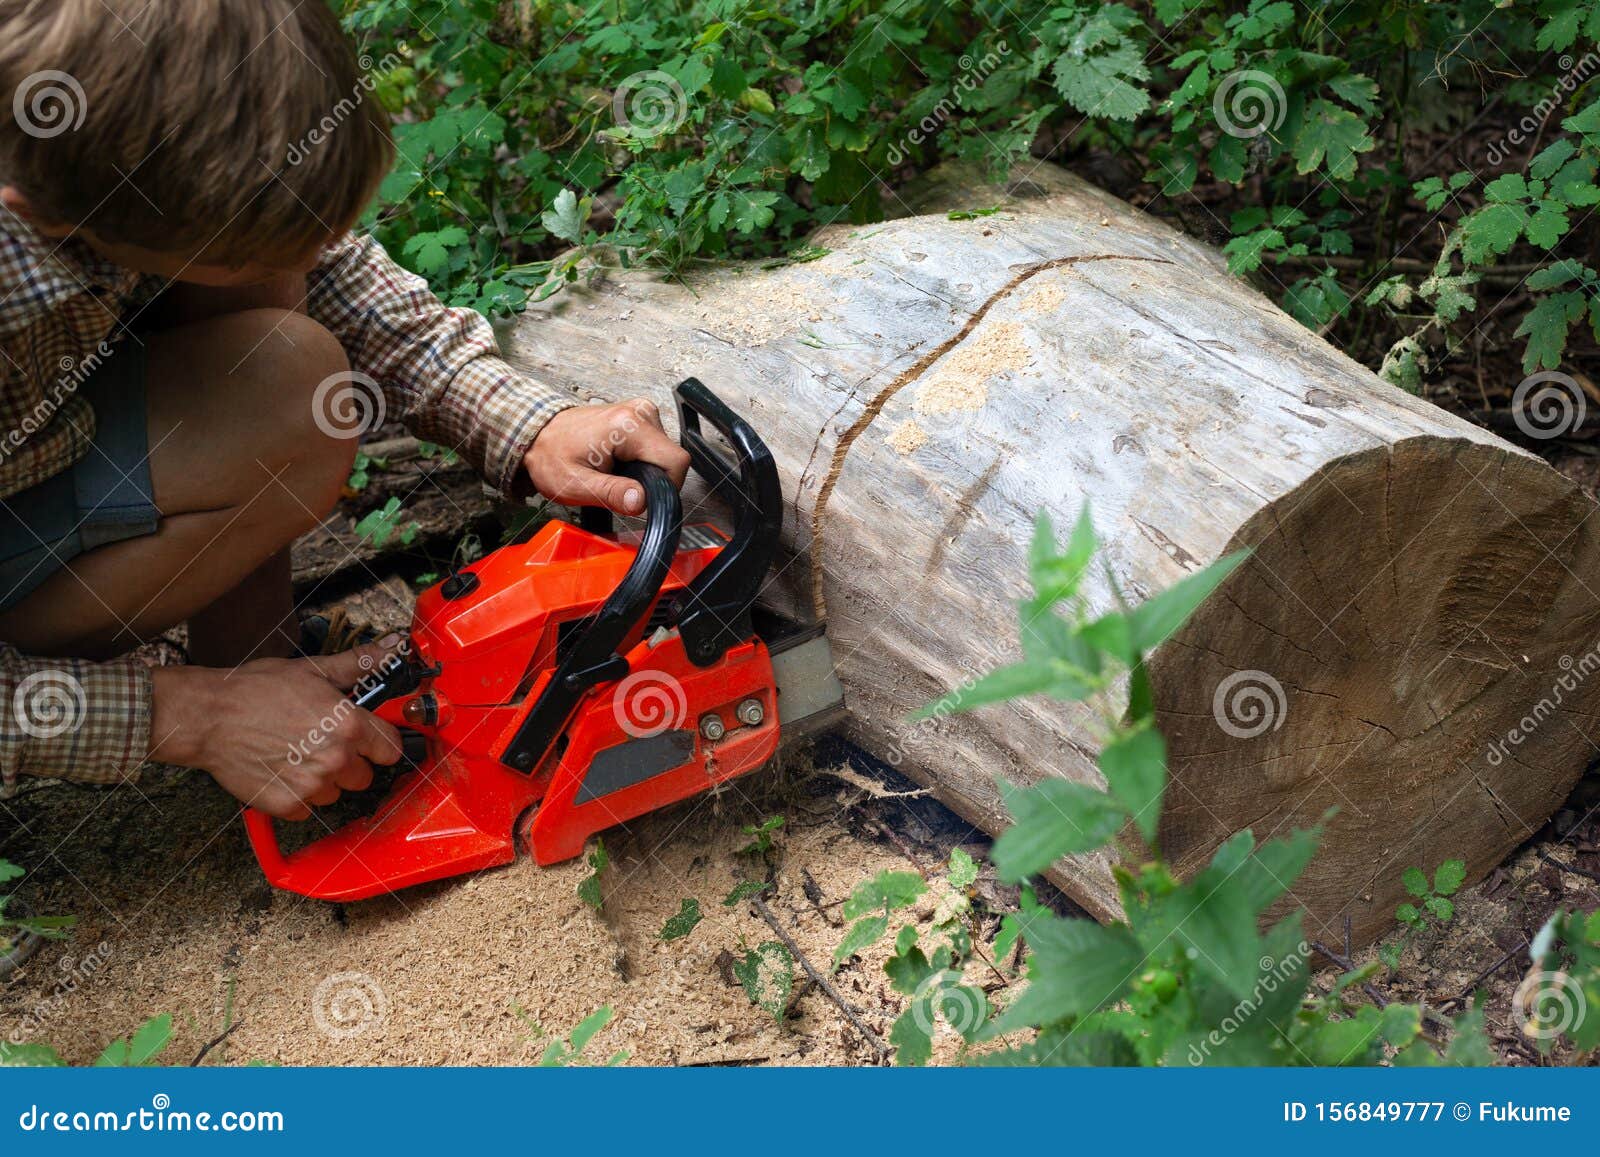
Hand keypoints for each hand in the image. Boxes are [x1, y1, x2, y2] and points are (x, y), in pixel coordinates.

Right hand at [150, 640, 404, 819]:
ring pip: (337, 793)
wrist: (209, 716)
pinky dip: (297, 795)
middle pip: (365, 776)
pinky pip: (308, 809)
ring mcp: (312, 785)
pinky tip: (279, 770)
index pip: (391, 750)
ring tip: (295, 754)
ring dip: (323, 780)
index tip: (367, 741)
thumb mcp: (312, 670)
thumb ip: (356, 665)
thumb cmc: (258, 690)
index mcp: (349, 725)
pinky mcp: (287, 805)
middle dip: (349, 762)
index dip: (379, 744)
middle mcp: (336, 759)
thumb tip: (390, 650)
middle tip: (321, 743)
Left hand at [525, 399, 690, 514]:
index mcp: (628, 426)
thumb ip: (611, 494)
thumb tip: (641, 502)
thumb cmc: (553, 457)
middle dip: (652, 480)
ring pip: (666, 454)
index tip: (641, 496)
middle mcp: (640, 412)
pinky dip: (643, 461)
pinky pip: (657, 447)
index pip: (675, 461)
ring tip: (615, 471)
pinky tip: (619, 462)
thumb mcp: (576, 485)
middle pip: (672, 458)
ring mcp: (642, 411)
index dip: (665, 487)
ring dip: (646, 471)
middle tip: (618, 482)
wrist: (540, 435)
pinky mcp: (641, 416)